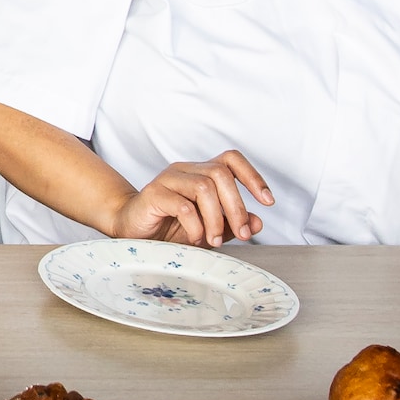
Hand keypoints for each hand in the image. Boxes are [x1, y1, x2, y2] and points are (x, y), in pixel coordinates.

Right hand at [110, 152, 273, 246]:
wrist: (132, 230)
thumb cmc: (169, 227)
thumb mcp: (209, 229)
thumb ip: (232, 224)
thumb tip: (257, 222)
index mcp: (200, 172)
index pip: (231, 159)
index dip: (253, 177)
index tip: (267, 201)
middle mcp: (185, 170)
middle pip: (221, 174)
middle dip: (237, 207)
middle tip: (241, 233)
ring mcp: (168, 179)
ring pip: (204, 187)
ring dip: (216, 219)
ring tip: (214, 240)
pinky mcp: (154, 193)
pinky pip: (183, 205)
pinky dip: (196, 226)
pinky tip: (195, 238)